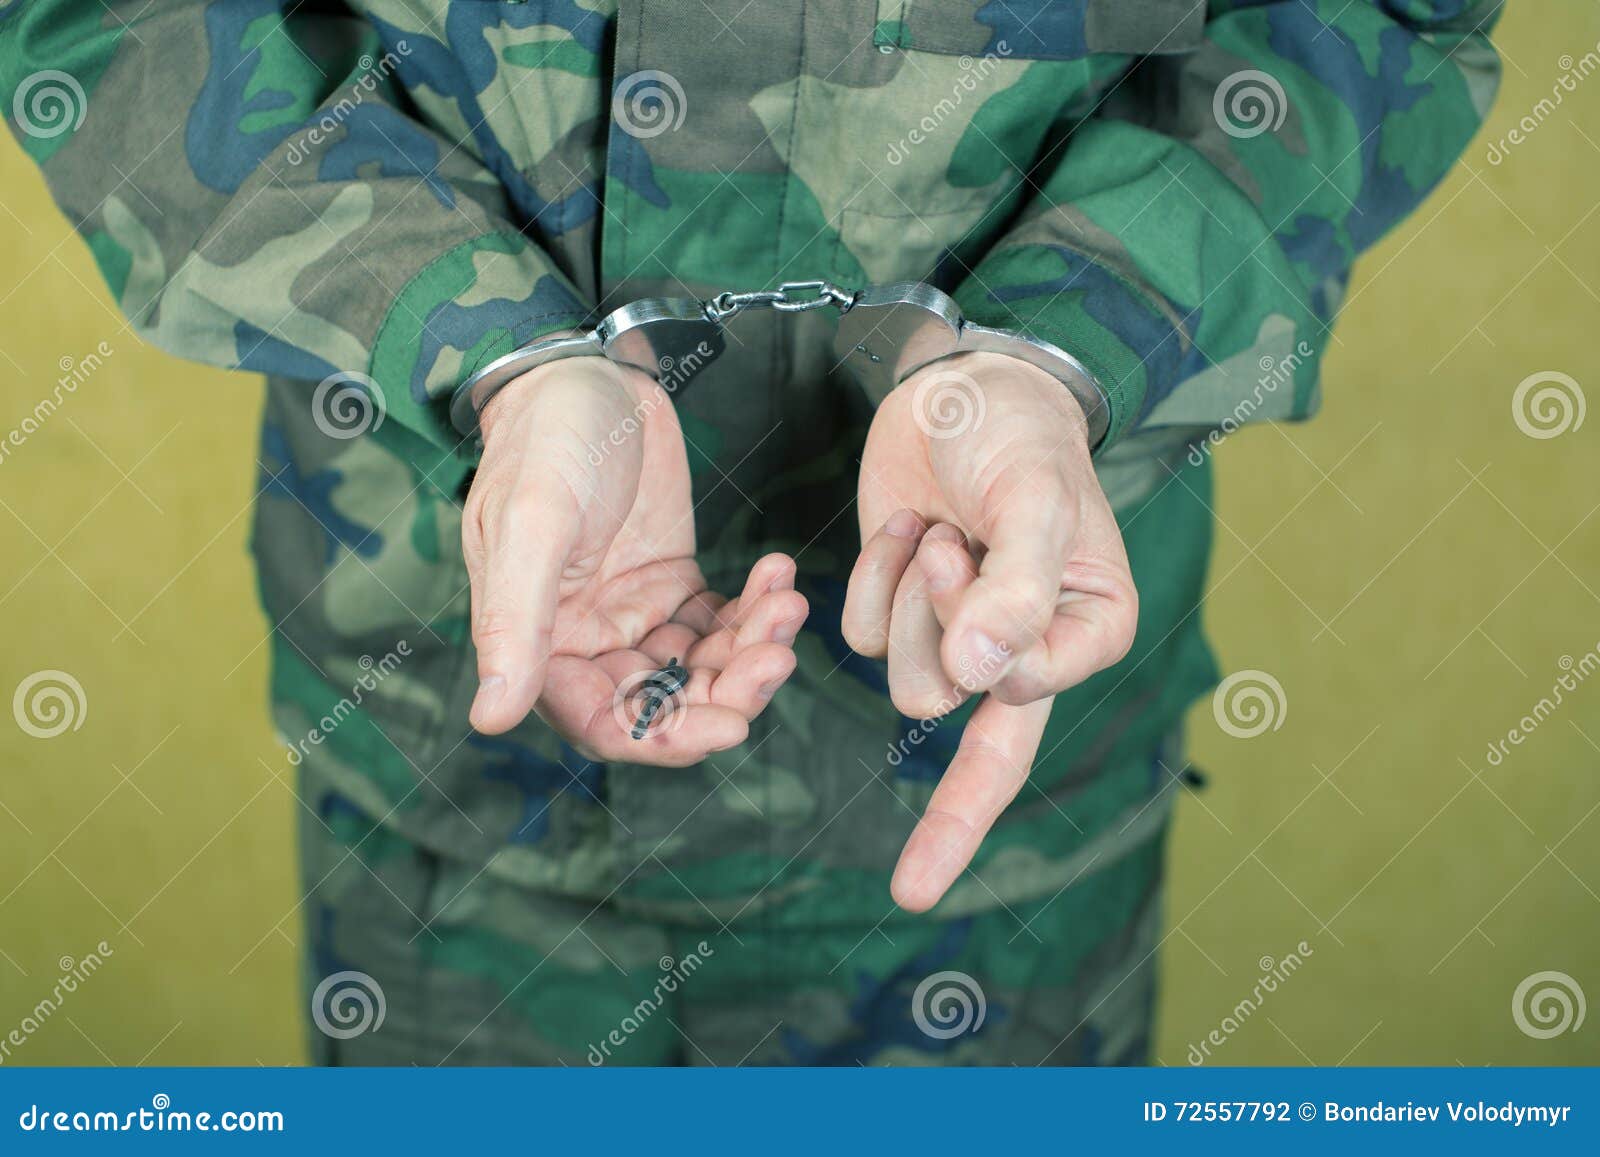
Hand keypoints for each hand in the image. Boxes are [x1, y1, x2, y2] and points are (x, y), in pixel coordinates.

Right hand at [462, 354, 805, 764]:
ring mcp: (633, 611)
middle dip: (728, 690)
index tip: (733, 725)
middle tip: (777, 655)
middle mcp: (587, 639)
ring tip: (785, 602)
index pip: (604, 724)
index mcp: (541, 642)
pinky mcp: (671, 581)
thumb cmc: (544, 439)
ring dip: (752, 646)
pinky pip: (721, 620)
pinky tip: (777, 573)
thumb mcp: (532, 525)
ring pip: (703, 666)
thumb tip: (490, 718)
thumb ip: (515, 624)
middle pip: (667, 704)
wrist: (586, 371)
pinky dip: (755, 607)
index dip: (667, 738)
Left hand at [844, 352, 1137, 909]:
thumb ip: (1017, 591)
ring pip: (912, 685)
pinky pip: (866, 640)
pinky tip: (907, 527)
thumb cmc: (1021, 436)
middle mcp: (1031, 650)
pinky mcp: (904, 616)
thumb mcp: (1035, 499)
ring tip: (936, 530)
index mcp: (1090, 631)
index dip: (980, 628)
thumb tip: (978, 673)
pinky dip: (874, 577)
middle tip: (945, 540)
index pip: (1021, 690)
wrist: (963, 388)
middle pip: (960, 710)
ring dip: (905, 599)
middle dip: (932, 618)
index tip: (974, 548)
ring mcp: (962, 639)